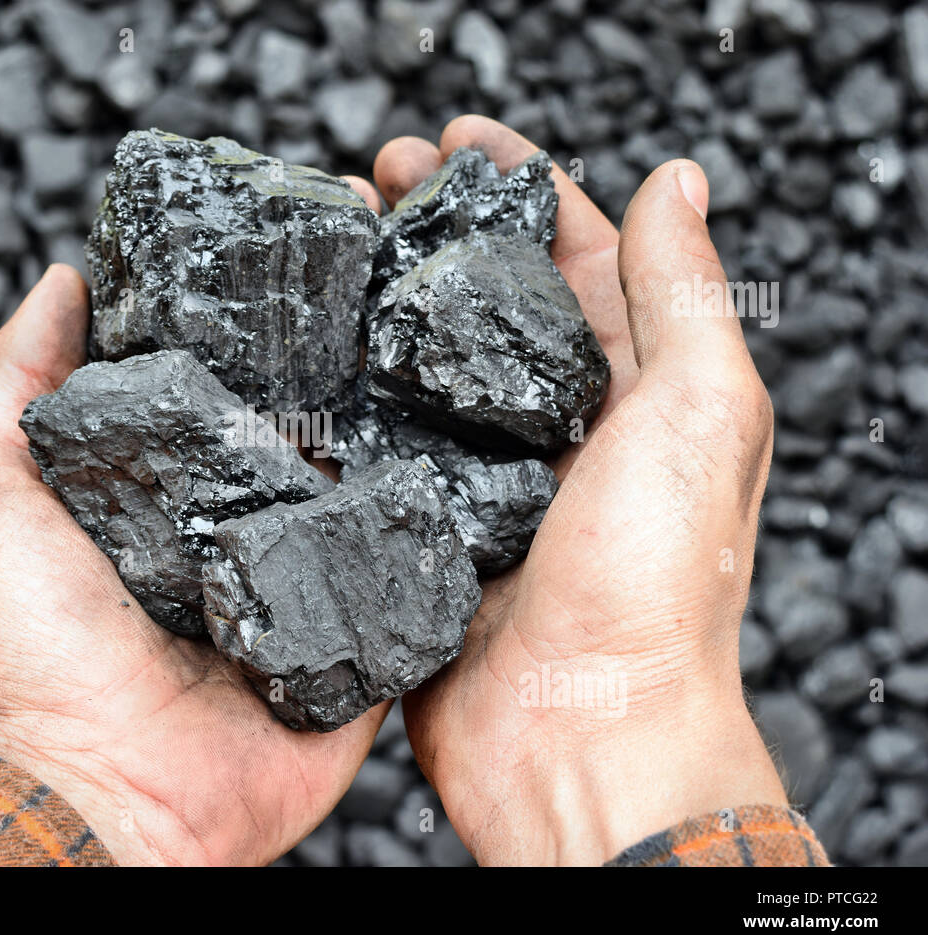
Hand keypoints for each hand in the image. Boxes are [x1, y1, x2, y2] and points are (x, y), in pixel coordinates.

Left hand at [0, 263, 388, 865]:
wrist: (103, 788)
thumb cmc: (29, 648)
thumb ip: (12, 387)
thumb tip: (63, 279)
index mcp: (167, 500)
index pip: (220, 398)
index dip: (247, 339)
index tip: (286, 263)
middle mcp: (239, 539)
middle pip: (305, 442)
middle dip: (340, 384)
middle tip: (382, 305)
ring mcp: (305, 595)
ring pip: (369, 505)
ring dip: (396, 452)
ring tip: (430, 374)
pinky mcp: (359, 648)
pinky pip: (411, 587)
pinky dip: (434, 544)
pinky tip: (464, 475)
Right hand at [378, 116, 787, 864]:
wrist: (579, 738)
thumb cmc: (655, 590)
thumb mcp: (695, 414)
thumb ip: (682, 295)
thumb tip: (680, 183)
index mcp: (630, 392)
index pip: (576, 255)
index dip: (519, 185)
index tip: (459, 137)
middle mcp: (553, 431)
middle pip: (487, 299)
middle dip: (434, 226)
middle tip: (372, 173)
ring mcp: (478, 482)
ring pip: (420, 365)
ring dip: (379, 297)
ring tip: (327, 240)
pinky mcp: (417, 532)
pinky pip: (373, 448)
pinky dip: (340, 398)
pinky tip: (299, 356)